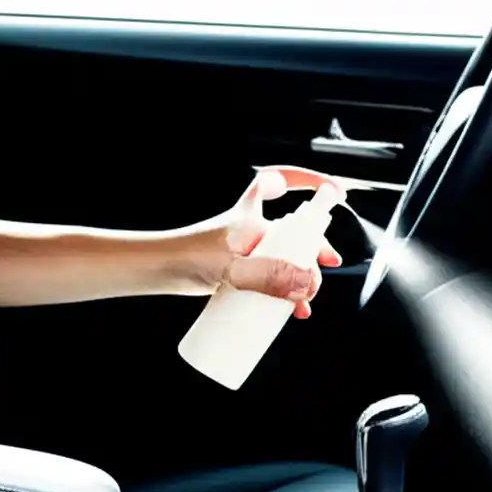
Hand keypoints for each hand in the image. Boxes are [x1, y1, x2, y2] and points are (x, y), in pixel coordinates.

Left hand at [193, 167, 343, 318]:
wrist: (158, 272)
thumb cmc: (187, 258)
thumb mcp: (234, 267)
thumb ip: (270, 276)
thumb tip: (307, 284)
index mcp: (250, 215)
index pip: (281, 180)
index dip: (308, 179)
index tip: (332, 190)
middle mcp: (251, 229)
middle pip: (293, 231)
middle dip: (314, 246)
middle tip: (327, 263)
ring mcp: (246, 251)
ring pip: (285, 259)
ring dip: (301, 277)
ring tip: (307, 299)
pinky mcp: (240, 272)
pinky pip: (271, 280)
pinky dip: (283, 295)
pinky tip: (289, 312)